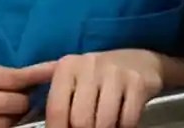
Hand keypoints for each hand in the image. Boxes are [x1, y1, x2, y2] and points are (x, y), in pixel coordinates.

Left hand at [44, 50, 162, 127]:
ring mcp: (114, 73)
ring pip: (103, 123)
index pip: (56, 110)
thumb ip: (58, 100)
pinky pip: (127, 119)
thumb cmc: (99, 77)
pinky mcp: (138, 82)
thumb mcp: (74, 79)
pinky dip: (124, 127)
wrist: (140, 62)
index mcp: (67, 67)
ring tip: (105, 126)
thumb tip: (44, 127)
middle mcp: (89, 65)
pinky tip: (121, 121)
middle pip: (80, 121)